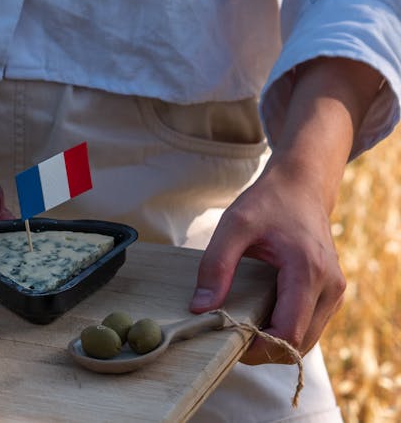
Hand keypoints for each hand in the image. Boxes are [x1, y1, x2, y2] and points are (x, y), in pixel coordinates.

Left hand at [190, 164, 344, 363]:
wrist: (301, 186)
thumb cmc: (268, 202)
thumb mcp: (233, 225)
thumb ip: (215, 266)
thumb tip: (201, 308)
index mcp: (309, 271)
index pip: (288, 332)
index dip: (257, 347)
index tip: (225, 343)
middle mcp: (330, 287)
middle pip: (299, 344)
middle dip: (264, 349)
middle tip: (227, 338)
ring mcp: (334, 292)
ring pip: (305, 340)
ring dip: (274, 342)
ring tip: (240, 327)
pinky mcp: (330, 293)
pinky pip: (308, 326)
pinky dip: (284, 330)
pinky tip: (257, 317)